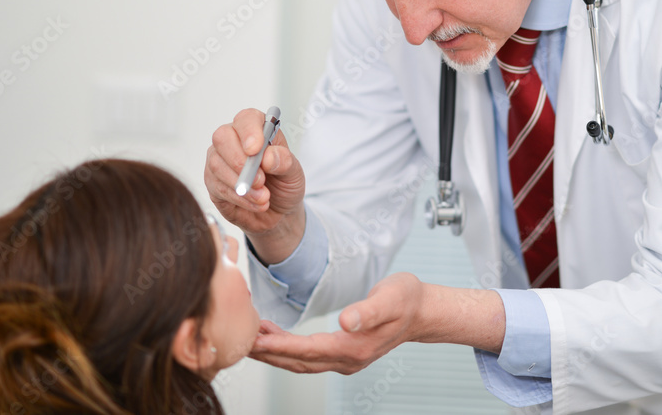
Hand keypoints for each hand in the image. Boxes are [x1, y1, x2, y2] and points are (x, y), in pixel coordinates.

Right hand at [204, 108, 306, 261]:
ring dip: (243, 184)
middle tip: (260, 180)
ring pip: (217, 165)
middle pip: (222, 137)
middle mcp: (233, 140)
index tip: (255, 149)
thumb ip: (285, 162)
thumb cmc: (284, 184)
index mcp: (257, 129)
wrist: (277, 210)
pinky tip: (255, 203)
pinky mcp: (212, 183)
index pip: (246, 119)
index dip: (249, 131)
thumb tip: (268, 157)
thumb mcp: (294, 174)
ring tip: (264, 197)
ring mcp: (219, 160)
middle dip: (240, 160)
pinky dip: (239, 198)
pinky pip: (218, 187)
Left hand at [248, 272, 424, 373]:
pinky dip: (287, 349)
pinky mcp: (343, 352)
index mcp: (354, 348)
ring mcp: (345, 359)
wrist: (423, 311)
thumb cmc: (407, 300)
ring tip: (249, 339)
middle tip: (238, 341)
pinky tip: (274, 335)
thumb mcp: (390, 298)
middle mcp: (347, 360)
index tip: (255, 339)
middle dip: (267, 354)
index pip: (308, 350)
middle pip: (298, 362)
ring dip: (274, 353)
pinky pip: (308, 356)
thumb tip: (346, 321)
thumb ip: (367, 311)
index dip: (280, 346)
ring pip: (301, 362)